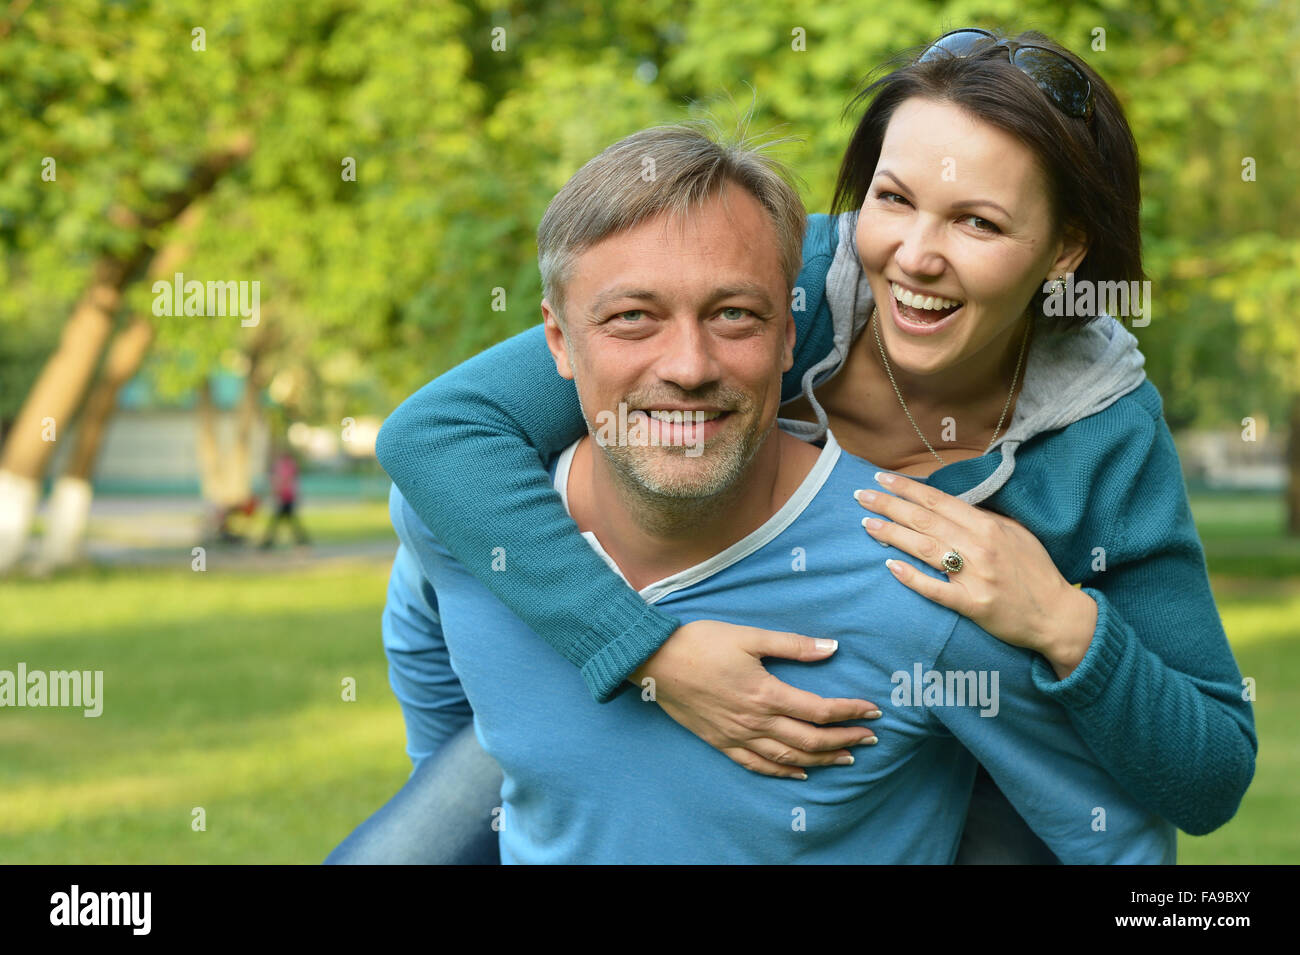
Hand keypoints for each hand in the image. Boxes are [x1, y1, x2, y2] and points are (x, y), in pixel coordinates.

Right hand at [628, 620, 882, 778]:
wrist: (655, 661)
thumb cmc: (701, 643)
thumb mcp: (749, 637)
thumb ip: (792, 645)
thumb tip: (832, 648)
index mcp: (766, 693)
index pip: (819, 710)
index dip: (850, 712)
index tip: (873, 711)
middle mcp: (755, 721)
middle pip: (809, 740)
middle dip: (845, 739)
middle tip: (870, 737)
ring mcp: (737, 736)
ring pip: (788, 758)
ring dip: (821, 760)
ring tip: (846, 757)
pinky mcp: (721, 742)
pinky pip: (756, 765)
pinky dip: (782, 772)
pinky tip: (799, 773)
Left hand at [855, 471, 1095, 677]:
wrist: (1058, 615)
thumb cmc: (1035, 571)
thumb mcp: (1015, 533)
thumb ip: (983, 519)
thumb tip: (948, 505)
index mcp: (988, 526)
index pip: (938, 501)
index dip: (907, 489)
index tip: (881, 479)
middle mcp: (980, 547)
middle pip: (925, 520)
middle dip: (889, 505)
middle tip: (860, 496)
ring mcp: (976, 577)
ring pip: (925, 549)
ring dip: (892, 535)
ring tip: (866, 524)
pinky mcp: (973, 605)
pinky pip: (936, 590)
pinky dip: (912, 577)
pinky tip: (890, 566)